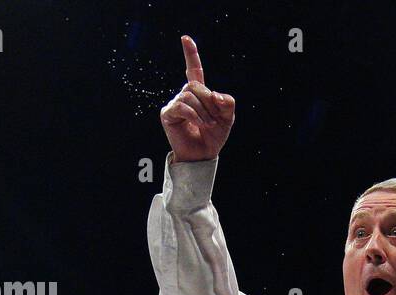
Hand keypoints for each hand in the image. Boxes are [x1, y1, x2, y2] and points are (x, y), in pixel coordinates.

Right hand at [159, 36, 235, 162]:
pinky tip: (201, 124)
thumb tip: (216, 94)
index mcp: (199, 93)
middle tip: (215, 119)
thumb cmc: (214, 136)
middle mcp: (185, 95)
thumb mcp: (227, 118)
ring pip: (189, 96)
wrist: (203, 154)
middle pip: (195, 85)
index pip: (194, 70)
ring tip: (209, 125)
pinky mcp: (168, 114)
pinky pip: (182, 107)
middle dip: (209, 101)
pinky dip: (195, 115)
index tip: (185, 39)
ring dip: (203, 112)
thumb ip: (227, 103)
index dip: (190, 55)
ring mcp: (175, 103)